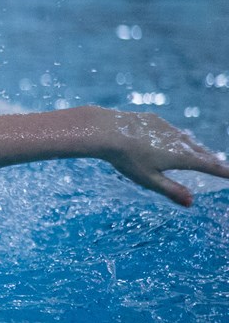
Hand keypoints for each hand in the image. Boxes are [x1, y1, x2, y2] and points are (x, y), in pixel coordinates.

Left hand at [97, 109, 228, 205]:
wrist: (107, 130)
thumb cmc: (127, 159)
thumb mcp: (148, 180)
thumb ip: (171, 190)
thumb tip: (191, 203)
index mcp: (181, 156)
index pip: (209, 166)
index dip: (224, 171)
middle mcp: (179, 139)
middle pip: (200, 152)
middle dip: (210, 160)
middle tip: (220, 166)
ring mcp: (167, 128)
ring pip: (186, 140)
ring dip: (194, 148)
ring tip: (201, 154)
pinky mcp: (154, 120)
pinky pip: (170, 131)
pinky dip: (176, 138)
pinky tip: (171, 140)